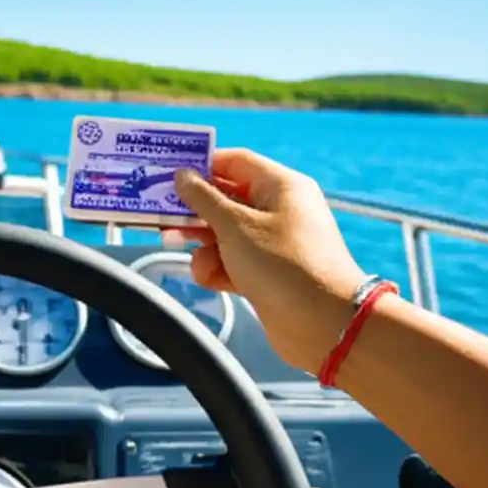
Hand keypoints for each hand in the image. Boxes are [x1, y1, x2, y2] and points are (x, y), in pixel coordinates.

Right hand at [170, 149, 366, 371]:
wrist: (324, 324)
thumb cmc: (283, 265)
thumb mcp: (236, 226)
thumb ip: (203, 199)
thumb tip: (182, 176)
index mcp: (280, 187)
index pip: (234, 163)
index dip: (201, 166)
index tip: (168, 174)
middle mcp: (278, 210)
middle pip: (225, 198)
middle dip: (195, 211)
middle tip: (163, 219)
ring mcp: (273, 244)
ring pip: (225, 234)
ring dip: (204, 246)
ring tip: (192, 257)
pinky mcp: (267, 273)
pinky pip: (233, 261)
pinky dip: (219, 268)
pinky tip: (213, 279)